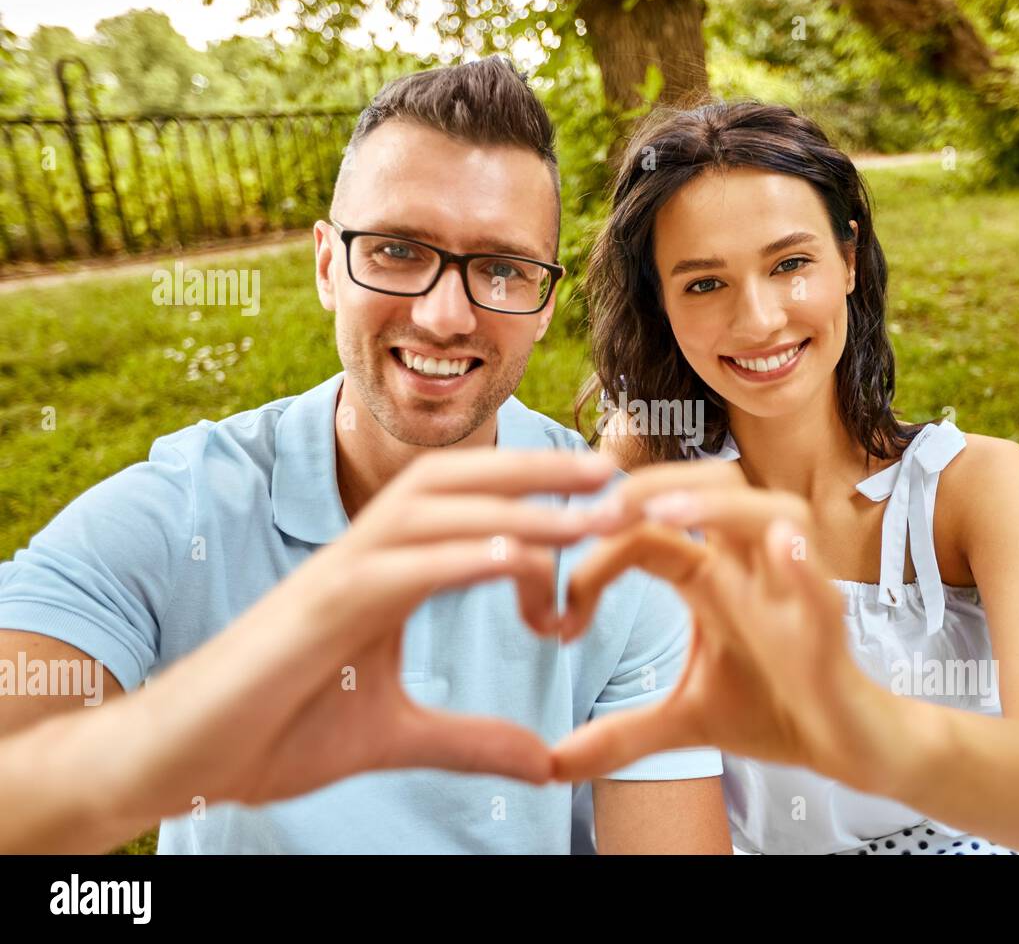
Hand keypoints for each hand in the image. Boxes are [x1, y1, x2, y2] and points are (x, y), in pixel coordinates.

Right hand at [95, 449, 619, 824]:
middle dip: (542, 471)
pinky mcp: (319, 608)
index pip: (469, 509)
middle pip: (461, 482)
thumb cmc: (278, 732)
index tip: (600, 515)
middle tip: (619, 470)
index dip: (536, 505)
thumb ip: (469, 740)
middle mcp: (366, 555)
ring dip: (523, 504)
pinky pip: (402, 566)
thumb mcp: (396, 738)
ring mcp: (340, 574)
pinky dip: (463, 554)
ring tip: (596, 505)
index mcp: (387, 571)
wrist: (186, 755)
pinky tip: (520, 554)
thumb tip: (543, 762)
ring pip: (439, 511)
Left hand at [550, 462, 905, 794]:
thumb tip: (554, 762)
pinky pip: (821, 585)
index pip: (648, 534)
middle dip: (652, 486)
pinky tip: (781, 550)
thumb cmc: (772, 709)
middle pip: (711, 484)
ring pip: (772, 510)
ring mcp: (793, 590)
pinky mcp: (829, 629)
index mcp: (713, 574)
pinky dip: (801, 566)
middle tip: (594, 516)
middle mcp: (752, 565)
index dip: (595, 556)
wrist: (844, 746)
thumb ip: (622, 733)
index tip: (552, 616)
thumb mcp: (685, 721)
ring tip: (662, 513)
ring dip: (716, 505)